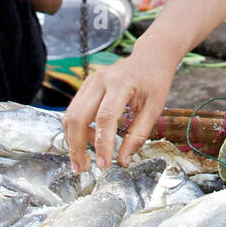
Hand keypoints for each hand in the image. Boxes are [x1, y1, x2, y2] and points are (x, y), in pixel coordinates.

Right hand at [63, 48, 175, 171]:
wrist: (150, 58)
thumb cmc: (154, 82)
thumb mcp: (154, 109)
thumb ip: (138, 135)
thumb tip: (123, 161)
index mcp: (121, 84)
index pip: (105, 118)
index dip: (102, 144)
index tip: (104, 165)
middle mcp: (100, 80)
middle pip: (79, 116)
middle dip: (77, 146)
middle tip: (83, 169)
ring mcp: (90, 81)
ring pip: (71, 114)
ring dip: (72, 140)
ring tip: (82, 161)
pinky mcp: (86, 86)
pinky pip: (74, 110)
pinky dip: (76, 130)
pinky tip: (88, 142)